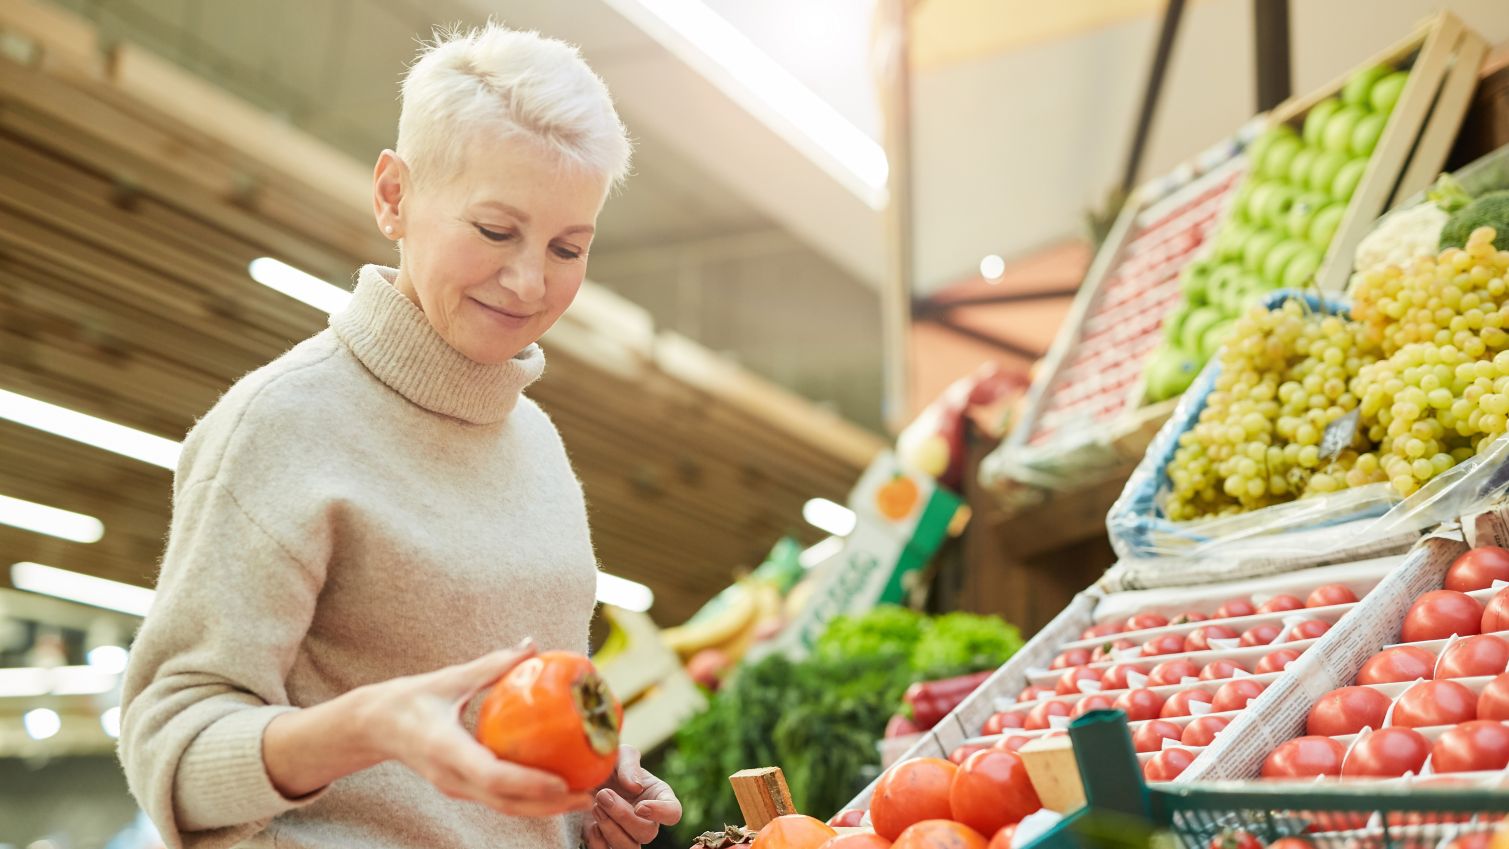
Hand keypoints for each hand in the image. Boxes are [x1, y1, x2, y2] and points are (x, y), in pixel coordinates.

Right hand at [359, 640, 594, 817]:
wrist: (373, 727)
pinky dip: (531, 798)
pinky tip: (560, 787)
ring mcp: (455, 787)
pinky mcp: (461, 789)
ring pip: (505, 807)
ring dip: (545, 808)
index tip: (561, 782)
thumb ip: (491, 665)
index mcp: (445, 749)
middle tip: (589, 797)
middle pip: (505, 802)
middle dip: (549, 805)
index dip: (527, 783)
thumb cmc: (411, 698)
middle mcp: (451, 777)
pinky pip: (500, 798)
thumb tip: (531, 645)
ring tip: (585, 797)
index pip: (490, 775)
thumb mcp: (449, 678)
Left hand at [582, 746, 681, 848]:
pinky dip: (598, 843)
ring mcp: (629, 834)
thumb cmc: (610, 763)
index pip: (673, 813)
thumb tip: (635, 787)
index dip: (660, 813)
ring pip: (629, 848)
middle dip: (623, 816)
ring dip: (611, 830)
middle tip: (603, 795)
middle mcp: (648, 820)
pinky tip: (591, 825)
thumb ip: (630, 765)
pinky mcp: (608, 842)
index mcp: (659, 797)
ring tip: (595, 807)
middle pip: (647, 833)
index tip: (639, 806)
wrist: (585, 774)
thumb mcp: (621, 754)